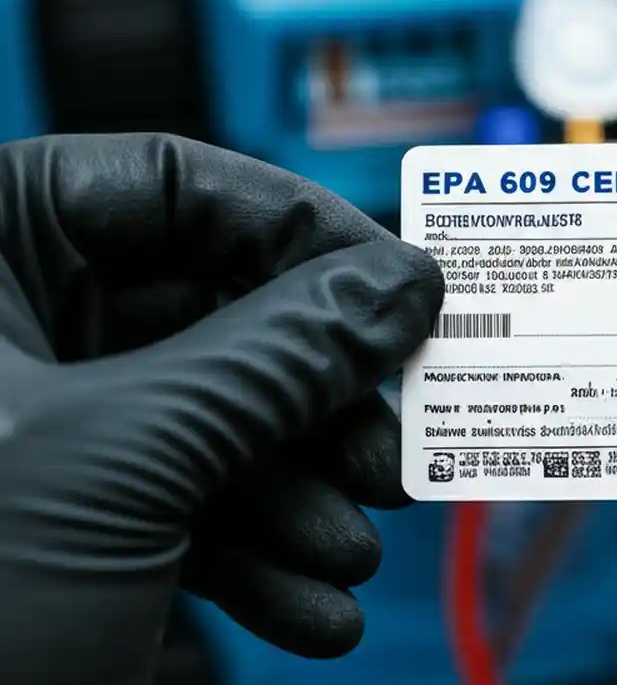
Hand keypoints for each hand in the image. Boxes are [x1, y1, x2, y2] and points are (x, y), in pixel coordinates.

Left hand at [0, 134, 441, 682]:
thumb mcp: (132, 453)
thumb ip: (282, 353)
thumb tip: (402, 285)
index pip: (167, 184)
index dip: (296, 227)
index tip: (399, 285)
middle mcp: (15, 335)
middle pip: (216, 315)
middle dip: (315, 399)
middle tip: (392, 445)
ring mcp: (51, 434)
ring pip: (218, 421)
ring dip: (304, 493)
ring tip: (351, 551)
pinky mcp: (78, 523)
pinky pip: (193, 511)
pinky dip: (265, 559)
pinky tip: (312, 609)